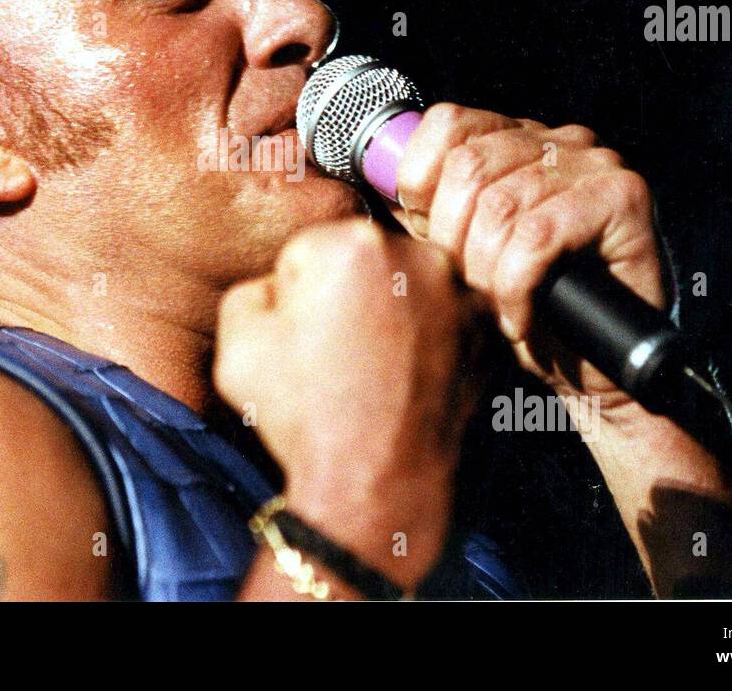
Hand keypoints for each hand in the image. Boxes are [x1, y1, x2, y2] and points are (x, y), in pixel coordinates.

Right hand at [214, 217, 492, 585]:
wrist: (378, 489)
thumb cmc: (306, 417)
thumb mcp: (238, 342)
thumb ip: (254, 289)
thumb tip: (282, 288)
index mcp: (354, 242)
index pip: (309, 251)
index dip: (295, 297)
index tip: (303, 339)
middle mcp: (421, 256)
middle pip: (367, 262)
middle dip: (350, 296)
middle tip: (339, 357)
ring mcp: (466, 298)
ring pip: (411, 291)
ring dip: (394, 316)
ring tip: (375, 375)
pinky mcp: (493, 339)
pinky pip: (449, 325)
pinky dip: (432, 345)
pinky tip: (408, 385)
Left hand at [391, 103, 666, 411]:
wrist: (594, 376)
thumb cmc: (525, 314)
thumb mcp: (458, 255)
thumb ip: (422, 213)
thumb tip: (369, 181)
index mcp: (516, 140)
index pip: (447, 123)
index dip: (419, 180)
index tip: (425, 236)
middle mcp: (558, 140)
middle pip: (466, 166)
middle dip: (451, 240)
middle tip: (465, 288)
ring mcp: (594, 164)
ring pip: (499, 206)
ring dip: (485, 274)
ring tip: (494, 309)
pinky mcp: (622, 198)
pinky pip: (537, 237)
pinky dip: (517, 288)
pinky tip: (522, 317)